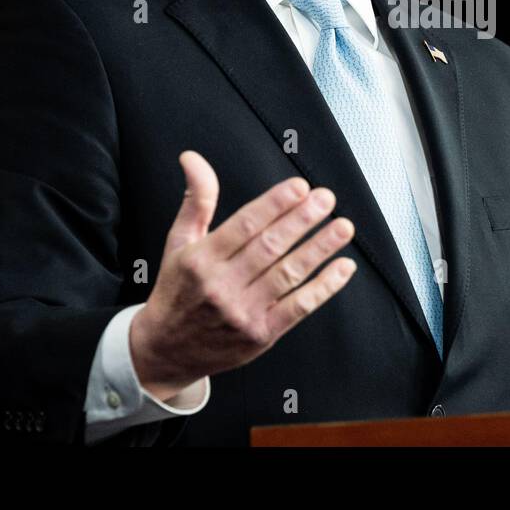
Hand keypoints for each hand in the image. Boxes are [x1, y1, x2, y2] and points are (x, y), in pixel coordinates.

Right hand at [130, 151, 356, 399]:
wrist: (167, 350)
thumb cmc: (177, 290)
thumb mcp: (178, 243)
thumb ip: (196, 200)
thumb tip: (193, 159)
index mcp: (201, 259)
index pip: (245, 225)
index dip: (275, 204)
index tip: (299, 187)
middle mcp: (221, 285)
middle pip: (270, 247)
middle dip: (302, 220)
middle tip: (326, 199)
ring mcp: (243, 312)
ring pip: (288, 274)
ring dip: (319, 249)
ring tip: (342, 228)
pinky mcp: (261, 334)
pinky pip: (298, 307)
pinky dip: (324, 287)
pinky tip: (342, 268)